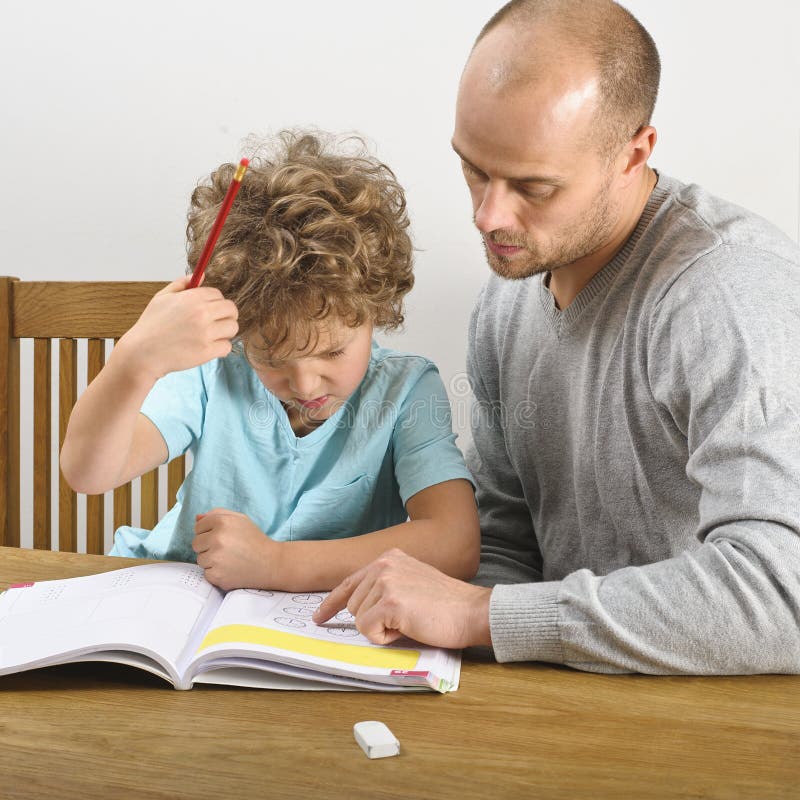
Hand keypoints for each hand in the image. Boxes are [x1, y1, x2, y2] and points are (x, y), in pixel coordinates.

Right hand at [114, 275, 238, 381]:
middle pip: (232, 309)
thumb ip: (181, 284)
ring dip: (225, 332)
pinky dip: (220, 348)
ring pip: (233, 328)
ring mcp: (206, 333)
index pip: (218, 294)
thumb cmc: (151, 326)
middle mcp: (201, 313)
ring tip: (212, 336)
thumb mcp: (161, 298)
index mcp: (192, 298)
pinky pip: (227, 346)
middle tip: (216, 323)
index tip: (209, 310)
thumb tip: (202, 276)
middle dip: (226, 315)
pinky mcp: (207, 351)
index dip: (215, 302)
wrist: (142, 354)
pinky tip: (208, 348)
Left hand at [192, 508, 280, 590]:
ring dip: (211, 561)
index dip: (209, 532)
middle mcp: (217, 538)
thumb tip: (197, 518)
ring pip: (200, 559)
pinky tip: (230, 570)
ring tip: (230, 560)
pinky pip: (206, 573)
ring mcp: (216, 558)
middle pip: (196, 544)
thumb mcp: (240, 520)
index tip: (223, 538)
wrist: (271, 564)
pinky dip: (216, 573)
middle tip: (227, 549)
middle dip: (208, 546)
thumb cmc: (255, 540)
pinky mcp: (217, 575)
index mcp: (222, 521)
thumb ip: (218, 514)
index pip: (198, 527)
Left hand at [312, 549, 492, 648]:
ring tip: (409, 620)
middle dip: (373, 620)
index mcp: (389, 557)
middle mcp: (384, 564)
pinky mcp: (390, 602)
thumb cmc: (445, 605)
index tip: (319, 616)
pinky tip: (407, 626)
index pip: (350, 582)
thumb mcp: (410, 581)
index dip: (332, 602)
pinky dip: (385, 637)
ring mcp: (386, 581)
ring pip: (359, 619)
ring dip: (381, 629)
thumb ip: (385, 586)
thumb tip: (357, 607)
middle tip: (405, 618)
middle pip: (353, 605)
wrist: (471, 611)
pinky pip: (369, 630)